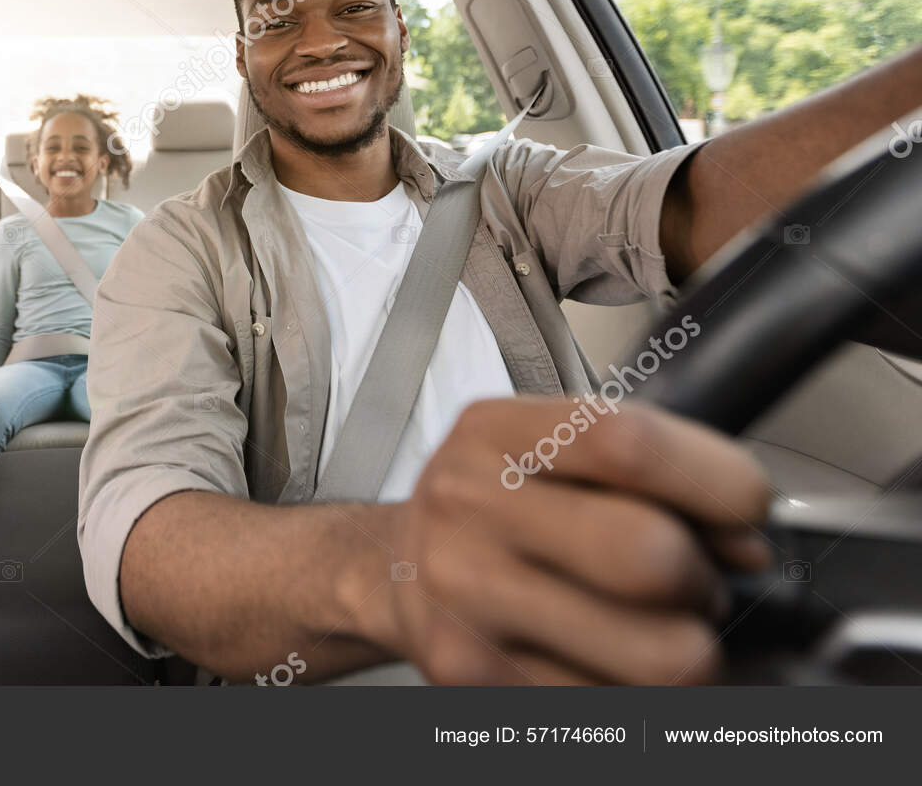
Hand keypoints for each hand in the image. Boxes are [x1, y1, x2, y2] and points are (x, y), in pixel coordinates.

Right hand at [344, 397, 771, 684]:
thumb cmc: (495, 503)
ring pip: (657, 656)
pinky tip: (600, 658)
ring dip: (685, 649)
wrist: (394, 566)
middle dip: (702, 580)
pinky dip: (631, 691)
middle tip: (688, 581)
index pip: (628, 445)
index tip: (744, 504)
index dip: (716, 480)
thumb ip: (651, 472)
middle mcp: (466, 508)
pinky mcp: (470, 677)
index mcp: (495, 434)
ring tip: (650, 626)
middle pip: (647, 556)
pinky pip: (614, 707)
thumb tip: (747, 543)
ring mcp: (464, 598)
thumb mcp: (551, 447)